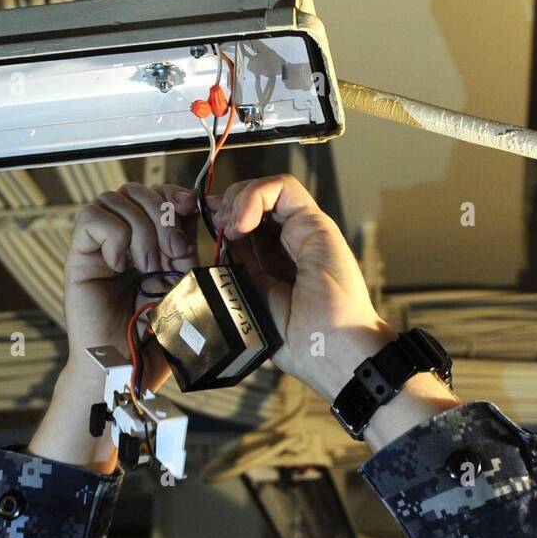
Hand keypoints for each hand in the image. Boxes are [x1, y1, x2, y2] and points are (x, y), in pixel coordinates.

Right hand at [62, 181, 201, 390]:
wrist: (129, 367)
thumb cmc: (156, 337)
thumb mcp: (184, 286)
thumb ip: (187, 249)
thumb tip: (197, 208)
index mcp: (152, 243)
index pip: (158, 195)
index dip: (174, 194)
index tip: (191, 208)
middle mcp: (125, 240)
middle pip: (138, 191)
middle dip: (161, 215)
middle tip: (172, 253)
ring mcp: (101, 247)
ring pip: (115, 199)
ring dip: (140, 229)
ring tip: (147, 266)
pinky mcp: (80, 257)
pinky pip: (91, 218)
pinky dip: (113, 236)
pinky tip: (120, 265)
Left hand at [205, 174, 396, 400]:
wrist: (328, 350)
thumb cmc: (297, 340)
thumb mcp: (251, 298)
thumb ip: (237, 267)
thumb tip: (218, 242)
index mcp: (275, 267)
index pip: (244, 229)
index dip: (222, 222)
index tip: (208, 234)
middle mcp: (291, 246)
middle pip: (253, 205)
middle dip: (226, 207)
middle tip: (216, 227)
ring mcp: (304, 233)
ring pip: (267, 191)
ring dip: (238, 199)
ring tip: (229, 225)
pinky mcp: (315, 224)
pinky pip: (282, 188)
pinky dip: (255, 195)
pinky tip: (242, 222)